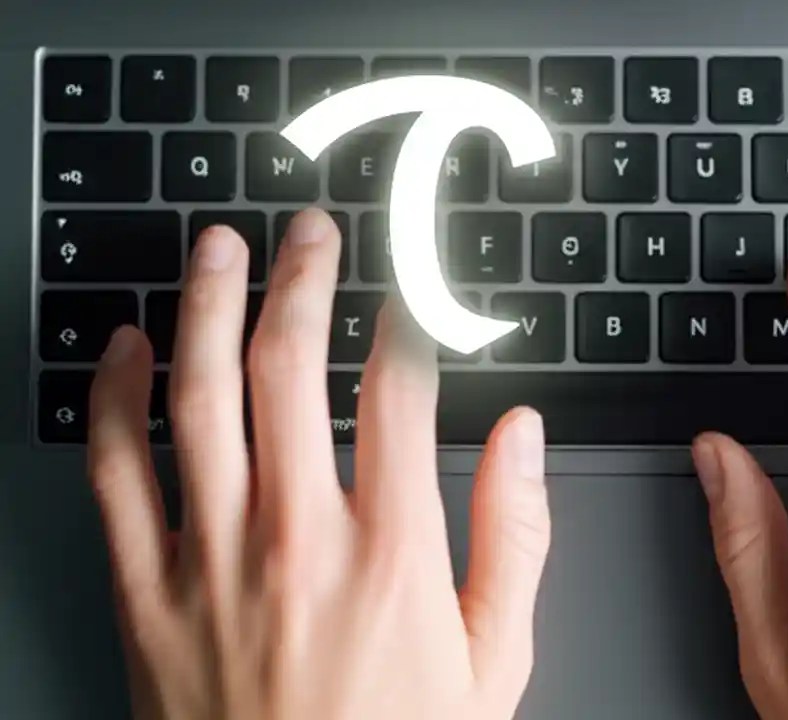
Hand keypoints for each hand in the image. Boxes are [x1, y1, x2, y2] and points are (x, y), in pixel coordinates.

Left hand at [86, 209, 551, 719]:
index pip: (400, 388)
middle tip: (313, 235)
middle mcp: (299, 539)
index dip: (408, 315)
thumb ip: (517, 536)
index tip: (409, 284)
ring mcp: (213, 562)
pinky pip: (114, 472)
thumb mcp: (495, 661)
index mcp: (394, 550)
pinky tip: (128, 350)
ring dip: (208, 304)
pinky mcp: (145, 594)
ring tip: (222, 249)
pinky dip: (113, 398)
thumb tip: (525, 436)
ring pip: (200, 397)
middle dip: (305, 278)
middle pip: (290, 367)